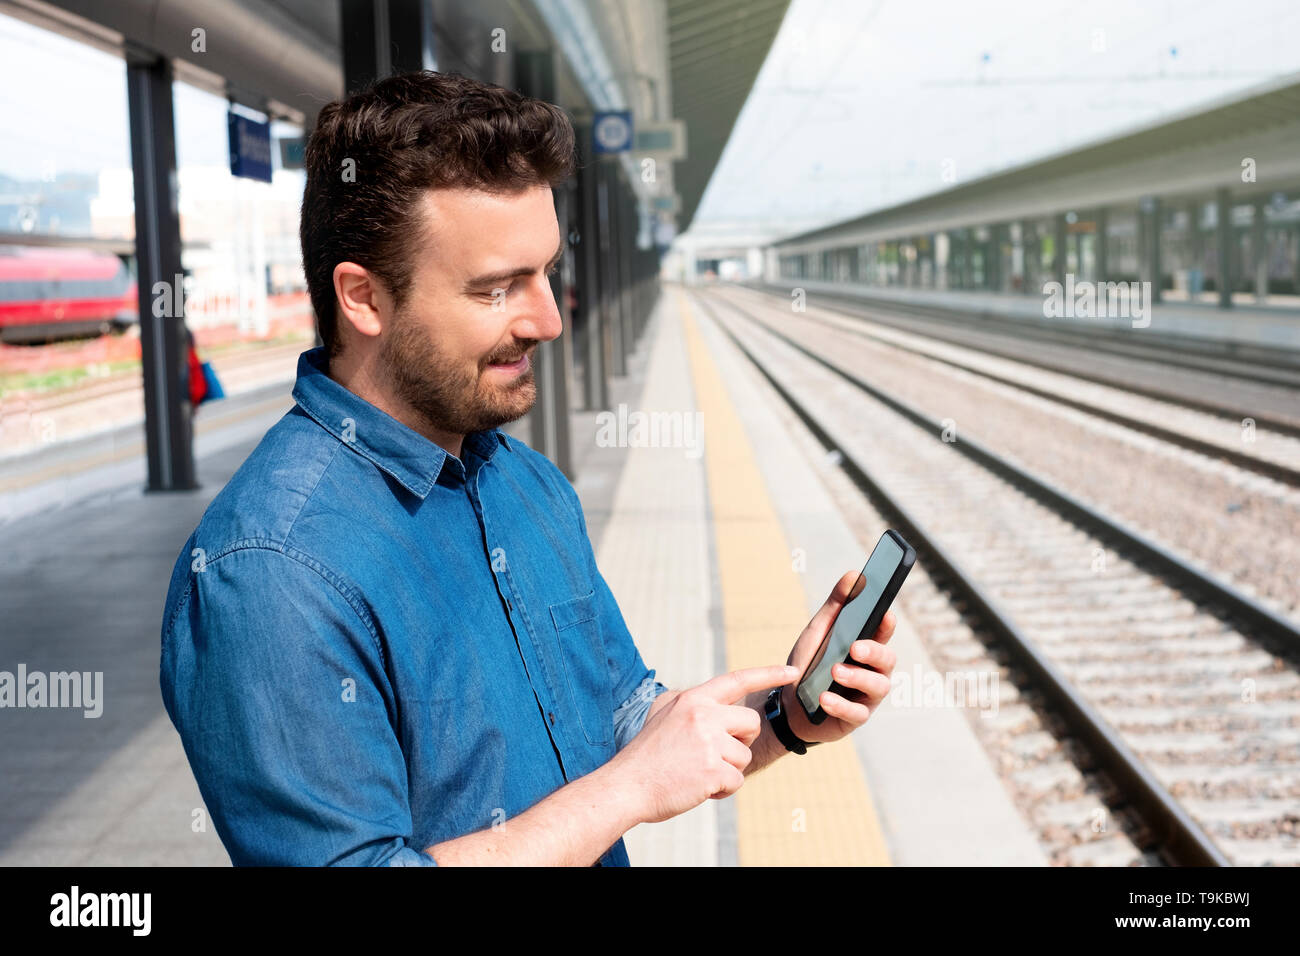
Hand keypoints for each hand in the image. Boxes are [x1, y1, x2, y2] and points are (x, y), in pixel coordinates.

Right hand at [608, 664, 798, 823]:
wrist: (626, 786)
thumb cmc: (644, 756)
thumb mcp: (662, 714)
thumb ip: (689, 704)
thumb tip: (713, 702)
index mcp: (693, 700)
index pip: (737, 680)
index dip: (768, 674)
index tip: (793, 673)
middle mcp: (703, 715)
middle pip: (751, 723)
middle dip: (741, 742)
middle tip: (716, 754)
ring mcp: (708, 742)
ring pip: (744, 756)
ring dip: (727, 770)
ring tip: (698, 773)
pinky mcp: (712, 769)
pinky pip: (737, 780)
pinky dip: (722, 790)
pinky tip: (699, 787)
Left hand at [780, 570, 897, 744]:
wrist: (787, 704)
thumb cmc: (809, 663)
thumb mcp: (819, 631)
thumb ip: (837, 606)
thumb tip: (854, 574)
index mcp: (866, 648)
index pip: (883, 634)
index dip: (887, 625)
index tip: (885, 613)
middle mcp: (872, 672)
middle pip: (887, 660)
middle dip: (874, 652)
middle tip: (855, 647)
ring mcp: (866, 697)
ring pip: (878, 687)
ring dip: (857, 678)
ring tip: (835, 672)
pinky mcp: (855, 718)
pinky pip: (856, 713)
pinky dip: (840, 705)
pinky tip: (824, 698)